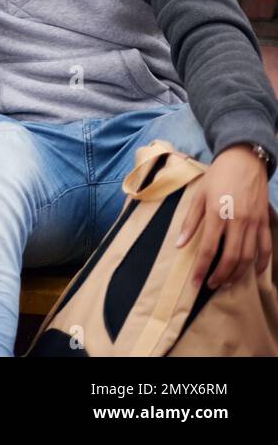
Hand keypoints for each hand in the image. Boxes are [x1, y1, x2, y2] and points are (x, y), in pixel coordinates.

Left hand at [176, 144, 272, 289]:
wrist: (244, 159)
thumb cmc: (218, 176)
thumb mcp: (198, 195)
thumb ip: (190, 221)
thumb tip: (179, 244)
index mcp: (217, 213)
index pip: (208, 248)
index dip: (201, 267)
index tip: (196, 282)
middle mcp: (238, 220)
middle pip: (231, 257)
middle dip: (220, 275)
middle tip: (211, 285)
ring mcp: (254, 221)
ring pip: (249, 256)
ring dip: (238, 273)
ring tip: (227, 283)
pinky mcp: (265, 220)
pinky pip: (266, 246)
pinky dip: (261, 262)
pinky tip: (254, 273)